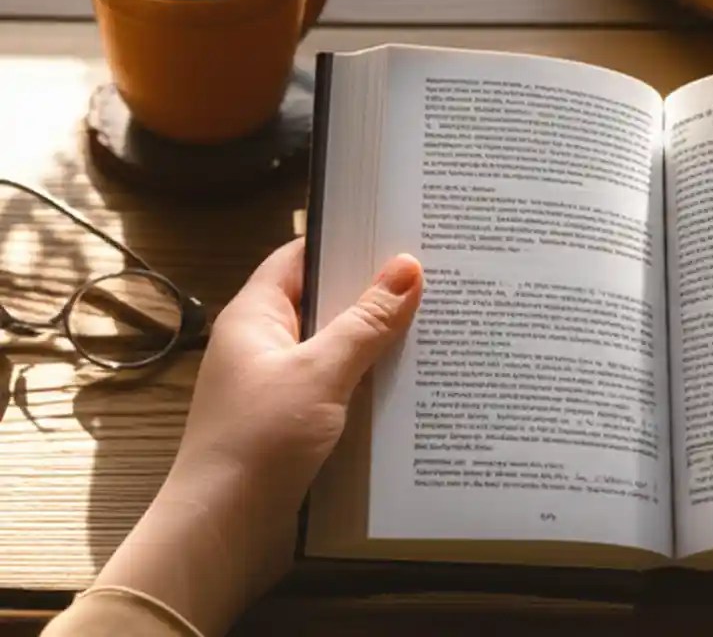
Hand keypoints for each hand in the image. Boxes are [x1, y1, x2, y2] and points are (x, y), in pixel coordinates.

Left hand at [94, 239, 422, 634]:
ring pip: (339, 348)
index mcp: (255, 316)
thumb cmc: (259, 441)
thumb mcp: (319, 373)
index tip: (401, 230)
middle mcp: (266, 344)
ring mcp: (282, 386)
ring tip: (442, 324)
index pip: (301, 255)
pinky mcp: (298, 424)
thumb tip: (407, 267)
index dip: (346, 239)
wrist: (222, 531)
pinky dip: (375, 383)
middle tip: (439, 275)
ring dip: (381, 342)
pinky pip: (343, 388)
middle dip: (376, 292)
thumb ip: (365, 322)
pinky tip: (418, 384)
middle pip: (326, 301)